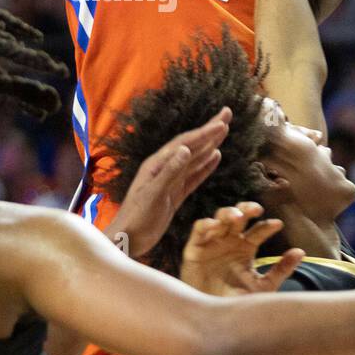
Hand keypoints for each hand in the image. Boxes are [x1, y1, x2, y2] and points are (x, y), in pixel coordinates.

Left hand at [108, 110, 230, 260]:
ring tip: (223, 130)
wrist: (128, 240)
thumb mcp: (154, 195)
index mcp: (157, 164)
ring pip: (194, 158)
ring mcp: (170, 180)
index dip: (205, 132)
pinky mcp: (174, 194)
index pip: (186, 143)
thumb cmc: (137, 218)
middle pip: (191, 145)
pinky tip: (215, 157)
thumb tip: (185, 149)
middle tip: (227, 114)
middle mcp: (164, 168)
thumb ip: (170, 172)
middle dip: (209, 130)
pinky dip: (206, 165)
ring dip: (209, 144)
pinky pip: (193, 176)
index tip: (223, 121)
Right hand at [180, 202, 303, 297]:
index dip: (267, 226)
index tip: (278, 225)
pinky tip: (215, 225)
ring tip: (237, 216)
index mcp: (246, 248)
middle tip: (256, 209)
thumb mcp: (264, 287)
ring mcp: (212, 243)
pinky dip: (206, 224)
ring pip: (219, 219)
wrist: (212, 319)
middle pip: (239, 217)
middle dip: (246, 209)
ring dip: (228, 213)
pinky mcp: (194, 250)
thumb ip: (281, 269)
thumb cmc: (237, 302)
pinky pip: (199, 231)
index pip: (258, 231)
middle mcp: (229, 242)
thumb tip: (301, 251)